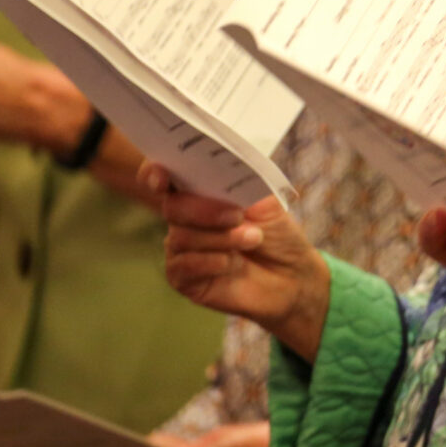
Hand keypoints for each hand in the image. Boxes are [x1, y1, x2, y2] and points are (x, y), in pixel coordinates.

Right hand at [143, 162, 331, 358]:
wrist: (291, 275)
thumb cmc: (277, 234)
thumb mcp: (268, 202)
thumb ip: (243, 183)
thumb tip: (223, 167)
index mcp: (200, 193)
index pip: (166, 177)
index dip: (154, 173)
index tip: (162, 178)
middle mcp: (184, 219)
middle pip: (173, 207)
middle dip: (205, 210)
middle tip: (238, 216)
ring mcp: (181, 249)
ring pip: (182, 237)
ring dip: (222, 238)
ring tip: (253, 239)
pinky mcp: (183, 279)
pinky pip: (183, 266)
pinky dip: (212, 262)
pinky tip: (233, 264)